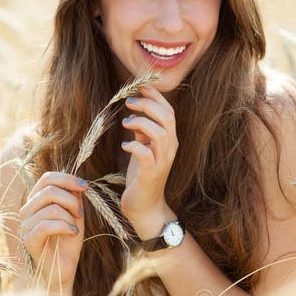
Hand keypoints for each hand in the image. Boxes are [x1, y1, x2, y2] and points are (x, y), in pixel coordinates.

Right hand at [19, 172, 87, 291]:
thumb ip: (74, 198)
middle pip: (49, 190)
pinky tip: (73, 233)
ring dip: (69, 217)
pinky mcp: (28, 240)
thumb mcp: (75, 215)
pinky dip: (64, 227)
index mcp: (36, 201)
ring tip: (75, 228)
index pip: (47, 178)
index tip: (85, 187)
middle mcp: (27, 210)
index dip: (67, 179)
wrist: (64, 269)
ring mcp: (25, 225)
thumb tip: (77, 181)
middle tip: (80, 214)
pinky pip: (46, 225)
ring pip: (50, 208)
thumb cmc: (69, 242)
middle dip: (71, 200)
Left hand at [120, 85, 177, 237]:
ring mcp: (162, 161)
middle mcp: (170, 149)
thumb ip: (142, 133)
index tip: (140, 87)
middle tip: (128, 102)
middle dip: (147, 105)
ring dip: (141, 122)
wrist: (145, 207)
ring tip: (126, 122)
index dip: (155, 97)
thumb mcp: (143, 150)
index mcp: (169, 141)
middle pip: (166, 117)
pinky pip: (146, 154)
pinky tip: (125, 145)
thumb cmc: (142, 177)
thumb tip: (135, 115)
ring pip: (160, 132)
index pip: (168, 111)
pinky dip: (134, 145)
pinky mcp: (151, 174)